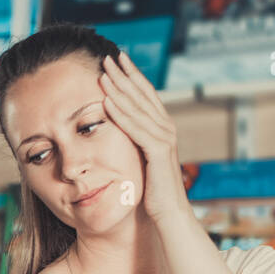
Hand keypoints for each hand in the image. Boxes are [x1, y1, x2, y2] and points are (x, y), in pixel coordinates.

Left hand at [98, 50, 189, 224]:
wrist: (170, 217)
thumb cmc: (154, 195)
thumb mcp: (142, 163)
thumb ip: (136, 146)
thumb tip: (121, 136)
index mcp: (161, 130)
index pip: (145, 96)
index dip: (131, 77)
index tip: (116, 61)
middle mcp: (166, 129)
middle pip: (142, 95)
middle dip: (125, 75)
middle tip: (108, 56)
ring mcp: (164, 139)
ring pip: (138, 108)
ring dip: (120, 88)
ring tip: (104, 72)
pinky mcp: (158, 152)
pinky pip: (136, 128)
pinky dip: (122, 113)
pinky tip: (108, 101)